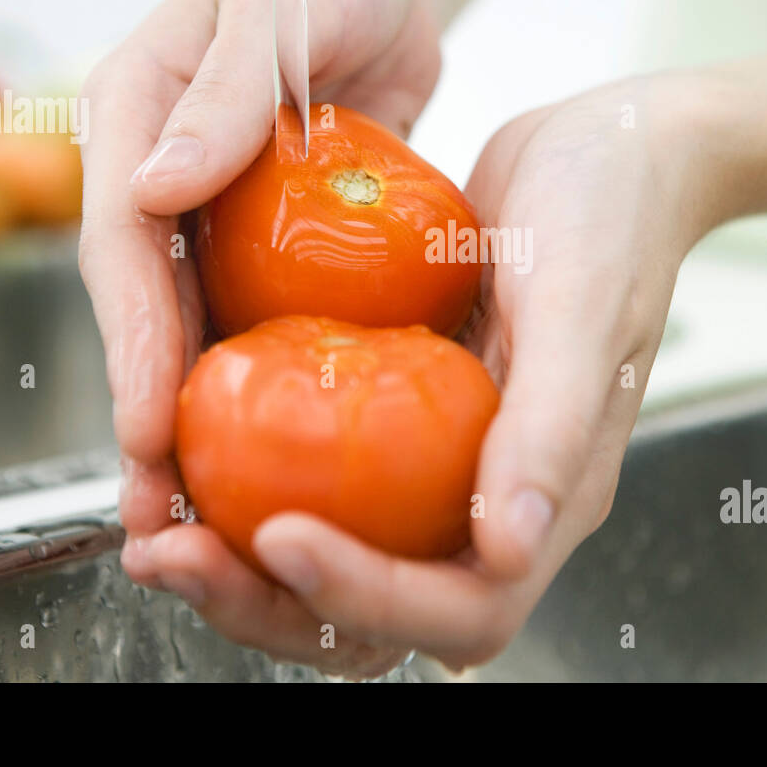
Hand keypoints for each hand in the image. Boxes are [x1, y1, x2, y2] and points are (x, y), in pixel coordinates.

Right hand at [78, 0, 449, 676]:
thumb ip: (222, 93)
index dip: (134, 340)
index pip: (121, 242)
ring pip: (196, 324)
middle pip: (146, 305)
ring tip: (210, 516)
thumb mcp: (283, 5)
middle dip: (153, 411)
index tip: (151, 427)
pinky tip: (279, 448)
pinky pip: (255, 311)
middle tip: (164, 514)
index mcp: (134, 109)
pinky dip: (260, 380)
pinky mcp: (267, 226)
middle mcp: (160, 167)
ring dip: (202, 419)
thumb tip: (155, 188)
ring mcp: (211, 202)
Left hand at [119, 75, 711, 674]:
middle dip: (267, 603)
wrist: (607, 150)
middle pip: (376, 616)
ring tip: (154, 523)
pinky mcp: (401, 420)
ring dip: (239, 563)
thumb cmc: (612, 218)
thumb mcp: (584, 308)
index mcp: (547, 498)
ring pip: (336, 558)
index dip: (365, 596)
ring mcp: (441, 465)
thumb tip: (510, 547)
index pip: (462, 606)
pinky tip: (185, 444)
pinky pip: (322, 480)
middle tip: (170, 555)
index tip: (277, 532)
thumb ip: (552, 430)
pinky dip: (248, 483)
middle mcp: (488, 501)